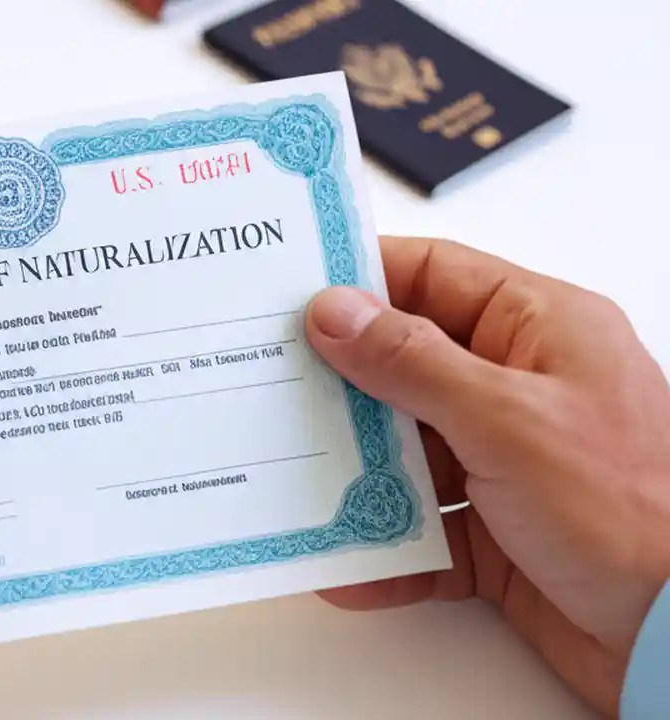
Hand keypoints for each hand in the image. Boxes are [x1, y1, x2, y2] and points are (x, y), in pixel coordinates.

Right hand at [305, 237, 669, 715]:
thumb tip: (335, 312)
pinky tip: (345, 565)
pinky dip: (383, 548)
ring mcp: (509, 462)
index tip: (286, 291)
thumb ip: (413, 362)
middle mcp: (522, 388)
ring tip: (292, 475)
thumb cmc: (632, 512)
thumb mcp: (508, 419)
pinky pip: (421, 529)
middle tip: (267, 386)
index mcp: (542, 330)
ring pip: (405, 449)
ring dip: (354, 470)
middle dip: (339, 383)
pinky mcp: (499, 533)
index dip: (360, 278)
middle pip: (406, 364)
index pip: (434, 275)